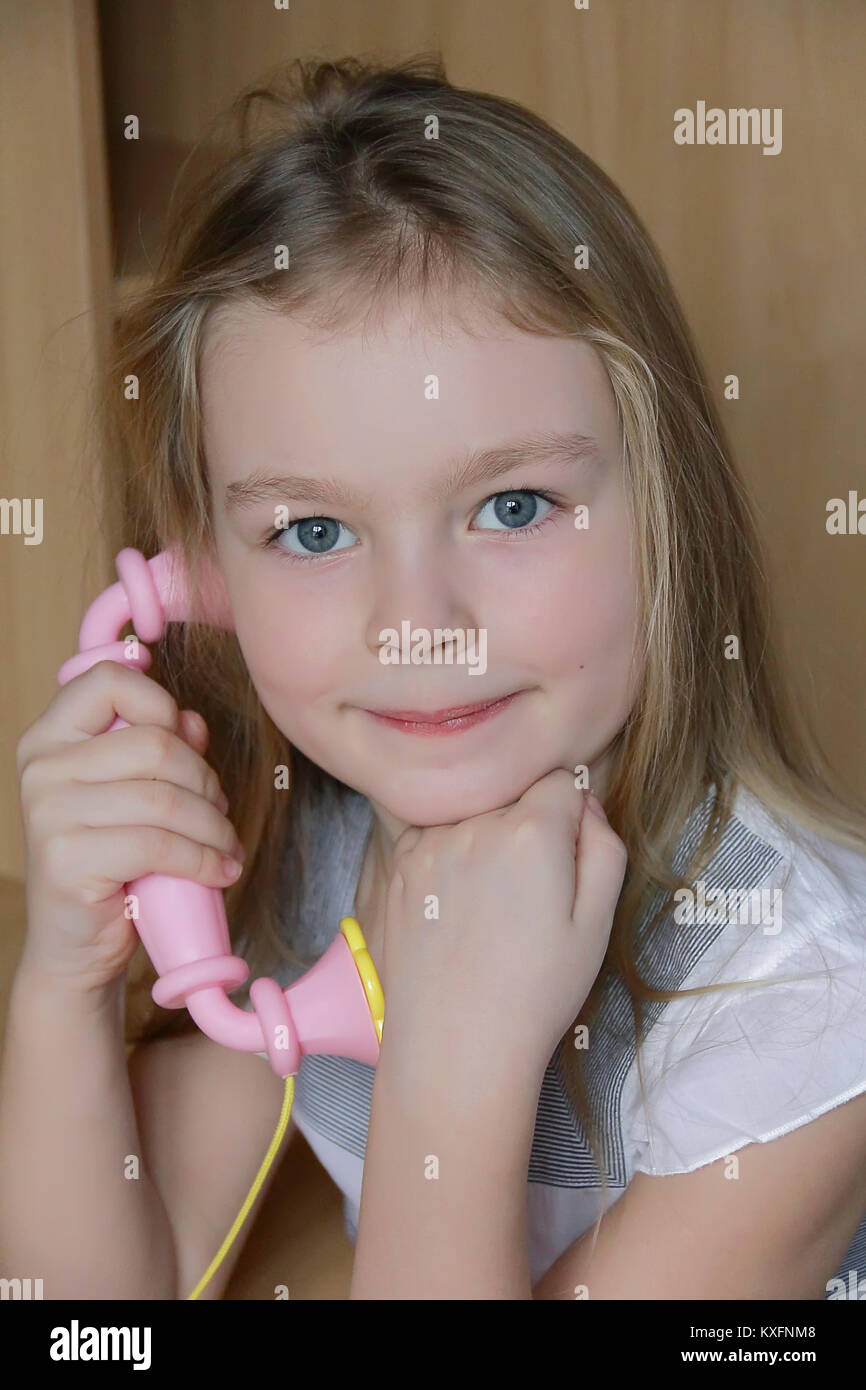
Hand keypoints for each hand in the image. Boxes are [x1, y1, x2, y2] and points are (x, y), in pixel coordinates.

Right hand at [16, 660, 243, 993]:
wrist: (75, 945)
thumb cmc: (110, 861)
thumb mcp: (132, 795)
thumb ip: (160, 748)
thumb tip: (192, 721)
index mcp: (49, 737)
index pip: (109, 681)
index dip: (160, 704)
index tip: (183, 742)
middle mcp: (41, 767)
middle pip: (154, 744)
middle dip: (204, 778)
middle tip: (218, 809)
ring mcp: (49, 812)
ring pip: (165, 797)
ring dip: (213, 824)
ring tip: (225, 844)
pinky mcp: (68, 859)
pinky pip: (159, 844)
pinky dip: (203, 858)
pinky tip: (220, 870)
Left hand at [377, 769, 627, 1080]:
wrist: (455, 1046)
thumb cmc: (536, 992)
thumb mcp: (597, 923)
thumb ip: (603, 847)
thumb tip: (585, 803)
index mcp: (531, 831)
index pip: (561, 780)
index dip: (570, 817)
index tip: (564, 861)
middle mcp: (474, 824)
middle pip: (514, 796)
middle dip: (527, 828)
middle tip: (528, 896)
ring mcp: (429, 843)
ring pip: (473, 815)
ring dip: (485, 841)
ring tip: (488, 910)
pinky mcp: (399, 866)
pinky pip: (434, 836)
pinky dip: (448, 858)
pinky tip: (456, 910)